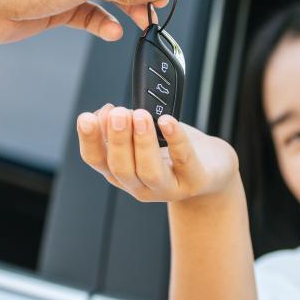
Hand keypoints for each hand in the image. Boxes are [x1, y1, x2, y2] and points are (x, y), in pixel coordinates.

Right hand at [76, 105, 237, 203]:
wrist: (212, 170)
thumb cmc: (173, 150)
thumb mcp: (144, 135)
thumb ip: (125, 124)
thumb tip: (108, 111)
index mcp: (121, 172)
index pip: (95, 160)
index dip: (89, 140)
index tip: (86, 117)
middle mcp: (140, 185)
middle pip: (120, 168)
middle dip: (117, 139)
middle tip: (118, 113)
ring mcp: (168, 188)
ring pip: (149, 171)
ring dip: (142, 142)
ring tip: (140, 116)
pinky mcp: (195, 181)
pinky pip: (184, 161)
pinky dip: (175, 139)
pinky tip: (168, 121)